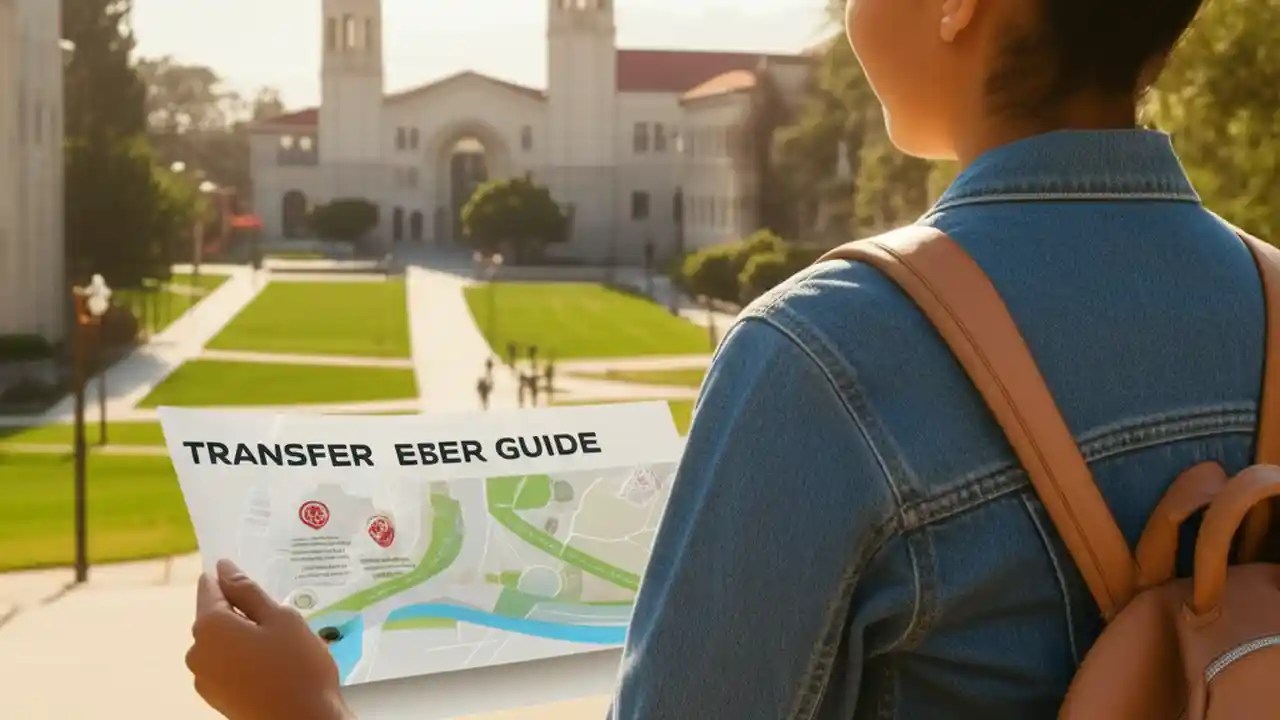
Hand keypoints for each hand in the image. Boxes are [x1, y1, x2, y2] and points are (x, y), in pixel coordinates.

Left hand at [186, 560, 353, 719]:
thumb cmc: (296, 666)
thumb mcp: (280, 618)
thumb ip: (248, 591)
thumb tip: (222, 567)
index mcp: (210, 626)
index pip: (210, 588)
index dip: (230, 579)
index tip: (253, 581)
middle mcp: (197, 651)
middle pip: (215, 617)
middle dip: (241, 612)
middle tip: (279, 619)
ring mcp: (203, 678)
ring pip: (222, 642)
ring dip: (243, 637)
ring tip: (280, 646)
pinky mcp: (215, 698)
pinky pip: (226, 665)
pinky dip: (243, 659)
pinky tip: (271, 666)